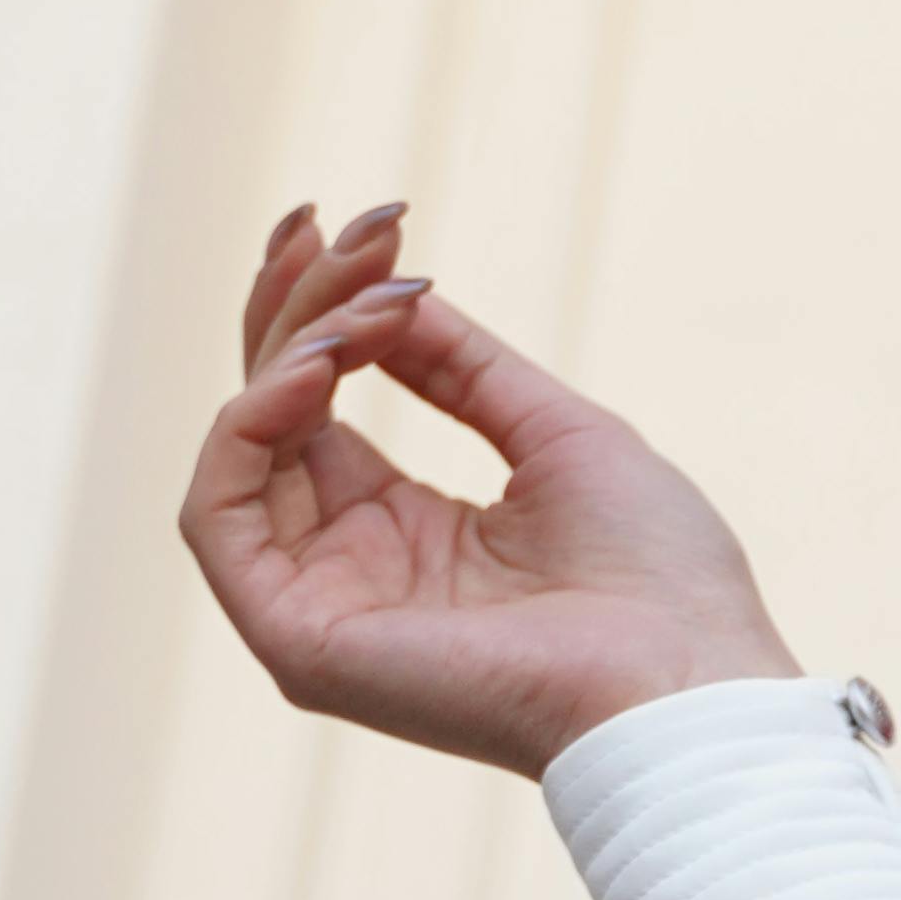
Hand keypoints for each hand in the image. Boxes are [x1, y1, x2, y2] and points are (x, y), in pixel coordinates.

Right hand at [177, 195, 801, 776]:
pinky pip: (213, 517)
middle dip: (295, 306)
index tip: (366, 219)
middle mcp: (351, 568)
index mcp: (409, 533)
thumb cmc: (656, 577)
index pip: (320, 407)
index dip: (326, 308)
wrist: (687, 679)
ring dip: (285, 351)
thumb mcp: (553, 432)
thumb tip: (390, 288)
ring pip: (239, 449)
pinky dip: (245, 427)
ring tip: (360, 305)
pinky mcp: (298, 640)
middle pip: (273, 413)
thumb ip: (459, 365)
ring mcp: (319, 606)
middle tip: (330, 224)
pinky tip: (314, 369)